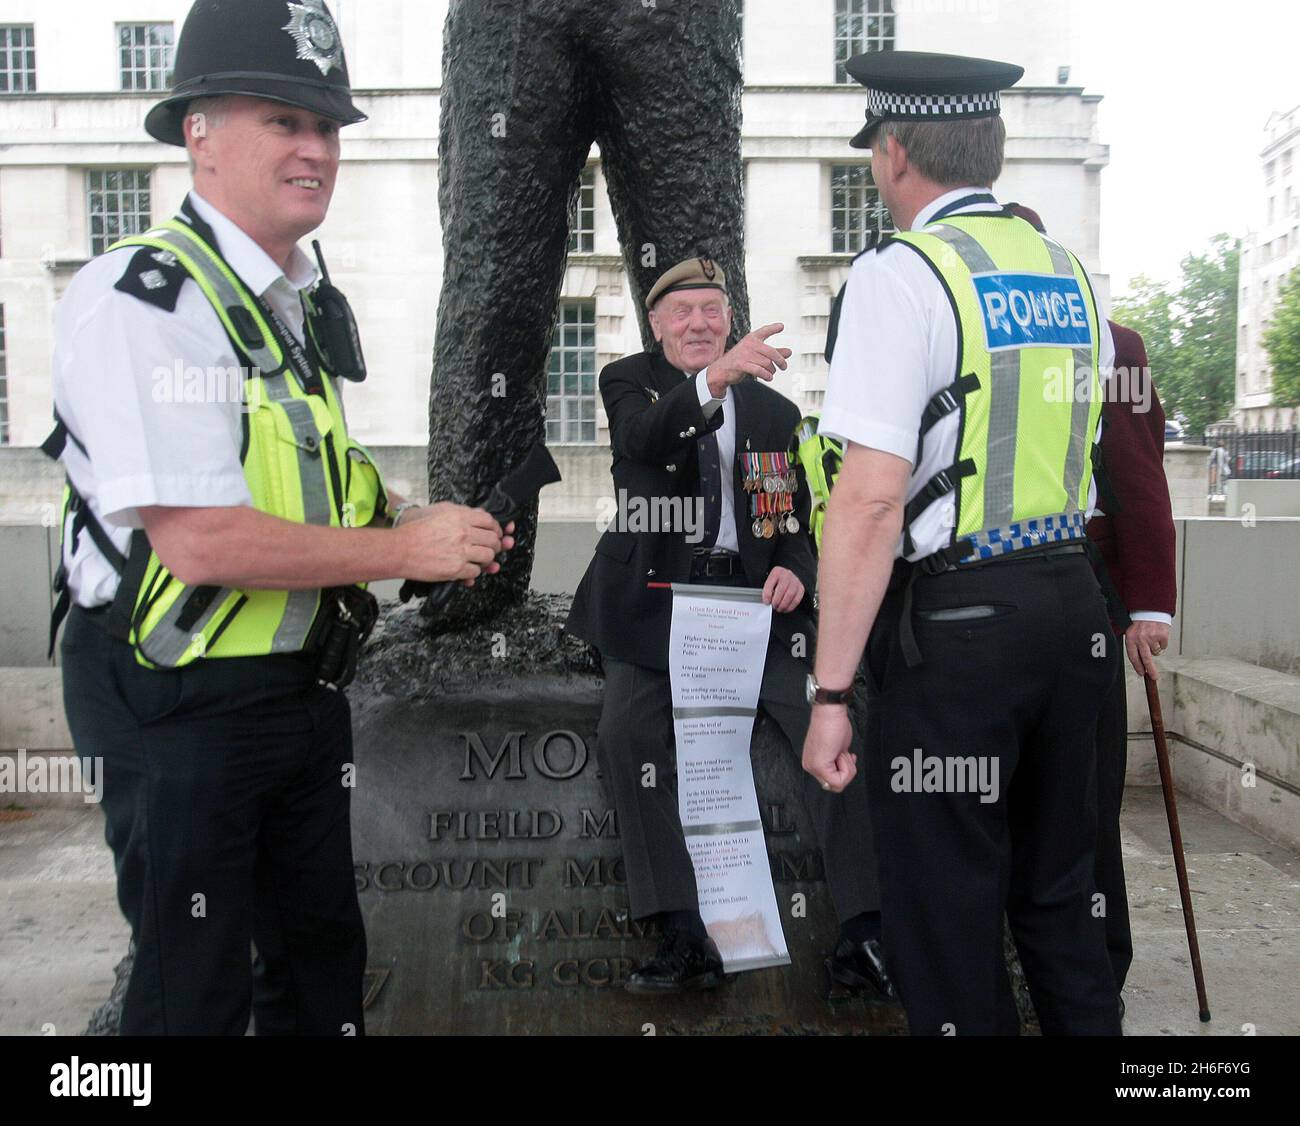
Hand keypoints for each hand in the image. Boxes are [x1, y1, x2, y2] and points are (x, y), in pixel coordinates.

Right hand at [397, 503, 513, 583]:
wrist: (400, 549)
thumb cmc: (416, 532)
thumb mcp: (440, 513)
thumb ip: (462, 513)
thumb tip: (480, 516)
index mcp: (459, 517)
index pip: (489, 521)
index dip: (495, 529)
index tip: (494, 534)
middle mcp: (462, 532)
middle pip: (493, 540)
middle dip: (494, 546)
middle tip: (489, 550)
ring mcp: (460, 551)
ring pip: (488, 556)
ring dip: (485, 560)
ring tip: (477, 561)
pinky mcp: (456, 568)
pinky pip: (475, 572)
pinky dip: (472, 573)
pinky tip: (464, 569)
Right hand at [706, 323, 791, 395]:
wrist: (722, 370)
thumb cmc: (741, 361)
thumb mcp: (757, 354)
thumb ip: (773, 353)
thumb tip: (789, 352)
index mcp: (752, 338)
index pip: (764, 331)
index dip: (773, 328)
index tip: (781, 326)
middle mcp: (749, 344)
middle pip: (771, 352)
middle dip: (780, 361)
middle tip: (784, 367)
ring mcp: (745, 354)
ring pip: (767, 363)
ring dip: (771, 370)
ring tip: (771, 374)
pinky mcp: (742, 364)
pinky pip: (759, 370)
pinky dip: (766, 375)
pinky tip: (768, 377)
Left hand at [762, 566, 804, 612]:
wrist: (789, 577)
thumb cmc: (778, 581)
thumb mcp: (771, 581)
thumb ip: (767, 590)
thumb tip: (766, 601)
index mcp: (776, 572)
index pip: (770, 583)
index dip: (767, 595)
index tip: (766, 602)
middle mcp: (786, 575)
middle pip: (781, 590)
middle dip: (776, 601)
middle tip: (773, 606)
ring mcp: (795, 581)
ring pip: (790, 595)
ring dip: (783, 605)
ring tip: (779, 608)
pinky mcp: (801, 588)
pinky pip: (796, 600)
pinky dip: (790, 607)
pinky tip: (785, 609)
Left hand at [802, 705, 856, 792]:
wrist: (830, 712)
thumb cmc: (834, 725)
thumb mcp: (837, 750)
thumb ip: (837, 763)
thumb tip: (844, 773)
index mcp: (812, 763)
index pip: (832, 781)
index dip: (845, 771)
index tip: (846, 756)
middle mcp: (810, 767)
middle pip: (835, 785)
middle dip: (847, 772)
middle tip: (844, 754)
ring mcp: (813, 767)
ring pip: (838, 785)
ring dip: (848, 768)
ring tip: (841, 751)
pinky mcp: (819, 766)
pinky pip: (839, 781)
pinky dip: (847, 768)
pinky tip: (842, 753)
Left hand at [1124, 619, 1170, 678]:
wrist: (1150, 610)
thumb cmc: (1140, 623)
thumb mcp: (1131, 633)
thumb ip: (1133, 646)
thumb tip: (1139, 663)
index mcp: (1131, 639)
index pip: (1133, 657)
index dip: (1137, 667)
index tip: (1141, 673)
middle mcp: (1141, 639)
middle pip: (1146, 659)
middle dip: (1150, 670)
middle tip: (1154, 677)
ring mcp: (1152, 638)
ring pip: (1156, 652)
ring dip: (1155, 649)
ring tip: (1152, 640)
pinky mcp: (1162, 636)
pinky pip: (1163, 646)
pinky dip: (1162, 643)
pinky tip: (1158, 636)